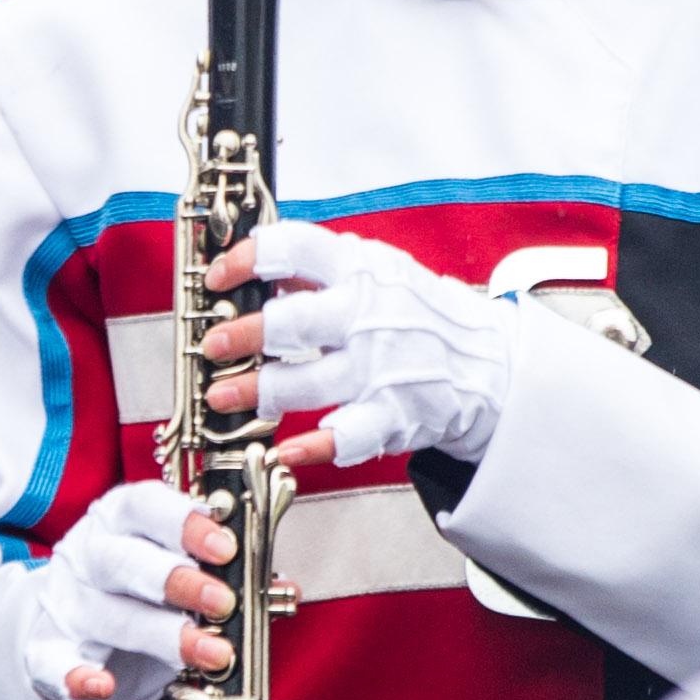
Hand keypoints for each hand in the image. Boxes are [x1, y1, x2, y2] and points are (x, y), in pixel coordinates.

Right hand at [20, 476, 235, 699]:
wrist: (74, 619)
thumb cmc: (143, 583)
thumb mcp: (180, 563)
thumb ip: (227, 571)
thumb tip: (283, 588)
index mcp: (120, 518)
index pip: (144, 505)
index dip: (184, 522)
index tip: (226, 546)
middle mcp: (87, 554)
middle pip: (123, 561)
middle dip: (177, 581)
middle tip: (224, 603)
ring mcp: (65, 601)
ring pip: (106, 615)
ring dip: (161, 636)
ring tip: (215, 655)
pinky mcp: (45, 646)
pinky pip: (52, 662)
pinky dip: (73, 676)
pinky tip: (99, 687)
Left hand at [211, 218, 516, 469]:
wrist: (485, 364)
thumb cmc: (415, 313)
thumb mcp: (374, 272)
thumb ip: (315, 271)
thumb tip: (246, 267)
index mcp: (360, 269)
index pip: (296, 248)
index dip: (247, 259)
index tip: (218, 277)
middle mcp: (369, 316)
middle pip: (294, 322)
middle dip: (243, 334)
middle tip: (214, 345)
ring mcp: (381, 369)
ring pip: (307, 383)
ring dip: (257, 392)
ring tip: (222, 396)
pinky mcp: (393, 416)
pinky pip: (348, 436)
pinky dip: (315, 447)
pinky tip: (286, 451)